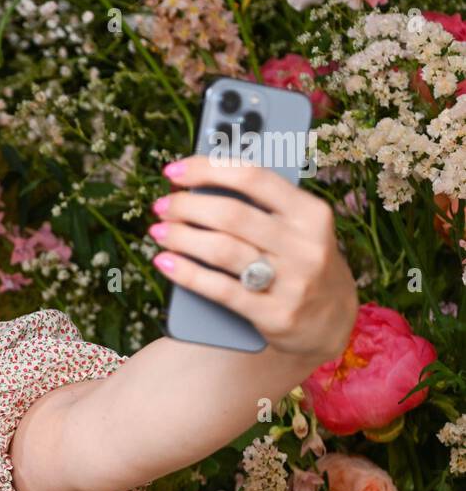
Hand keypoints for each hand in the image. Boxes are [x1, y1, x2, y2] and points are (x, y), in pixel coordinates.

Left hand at [148, 153, 358, 363]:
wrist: (331, 321)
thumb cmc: (299, 262)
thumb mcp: (297, 228)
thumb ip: (260, 206)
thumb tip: (199, 182)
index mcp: (310, 213)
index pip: (253, 178)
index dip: (207, 170)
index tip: (174, 170)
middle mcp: (305, 245)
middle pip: (231, 215)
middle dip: (187, 206)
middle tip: (162, 206)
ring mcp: (292, 282)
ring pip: (222, 250)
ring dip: (181, 237)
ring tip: (158, 231)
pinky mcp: (275, 314)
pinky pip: (220, 289)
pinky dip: (186, 273)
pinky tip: (164, 262)